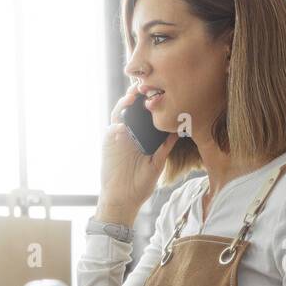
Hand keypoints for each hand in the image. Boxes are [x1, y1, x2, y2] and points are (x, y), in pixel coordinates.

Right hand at [97, 84, 176, 225]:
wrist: (123, 199)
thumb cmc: (140, 183)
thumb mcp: (157, 163)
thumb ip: (165, 147)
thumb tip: (177, 131)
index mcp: (141, 137)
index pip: (145, 115)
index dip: (150, 104)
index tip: (159, 93)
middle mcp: (129, 133)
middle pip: (131, 109)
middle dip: (135, 96)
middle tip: (144, 87)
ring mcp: (117, 137)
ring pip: (119, 114)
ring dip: (124, 104)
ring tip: (131, 98)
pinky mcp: (108, 143)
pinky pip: (112, 129)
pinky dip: (117, 124)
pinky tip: (124, 123)